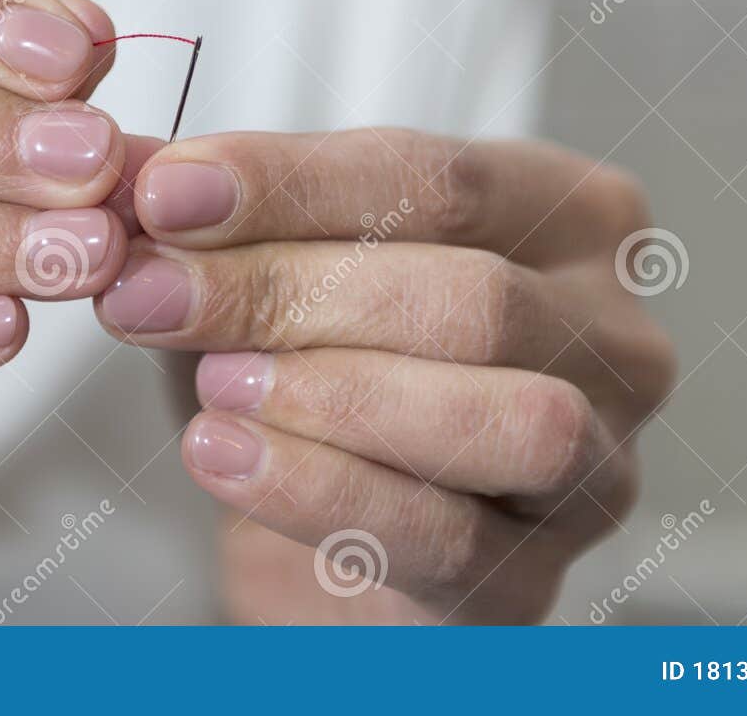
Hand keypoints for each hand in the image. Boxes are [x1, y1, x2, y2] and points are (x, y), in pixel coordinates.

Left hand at [94, 129, 674, 623]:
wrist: (327, 527)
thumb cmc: (324, 364)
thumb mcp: (274, 260)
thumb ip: (215, 210)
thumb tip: (132, 168)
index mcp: (568, 216)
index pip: (442, 177)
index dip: (293, 183)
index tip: (168, 192)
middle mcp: (615, 335)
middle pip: (475, 295)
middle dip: (293, 291)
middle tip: (153, 293)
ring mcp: (596, 466)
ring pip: (505, 416)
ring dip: (334, 394)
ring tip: (213, 381)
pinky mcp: (535, 580)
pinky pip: (446, 537)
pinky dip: (320, 490)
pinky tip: (224, 454)